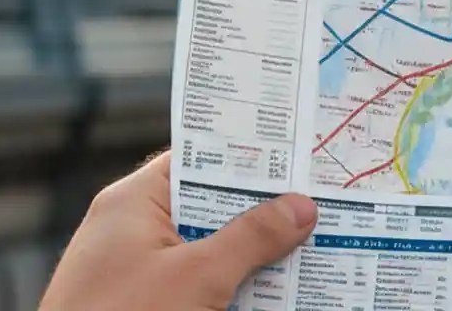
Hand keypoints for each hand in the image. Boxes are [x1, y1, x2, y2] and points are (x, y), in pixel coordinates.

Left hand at [39, 150, 317, 310]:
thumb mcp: (197, 277)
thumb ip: (251, 239)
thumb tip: (300, 207)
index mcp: (132, 203)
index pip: (197, 159)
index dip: (247, 156)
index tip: (298, 155)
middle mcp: (131, 231)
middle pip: (209, 207)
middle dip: (263, 210)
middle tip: (319, 202)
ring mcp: (135, 273)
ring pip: (208, 251)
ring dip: (253, 254)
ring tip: (312, 246)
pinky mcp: (144, 306)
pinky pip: (198, 286)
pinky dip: (232, 287)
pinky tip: (275, 293)